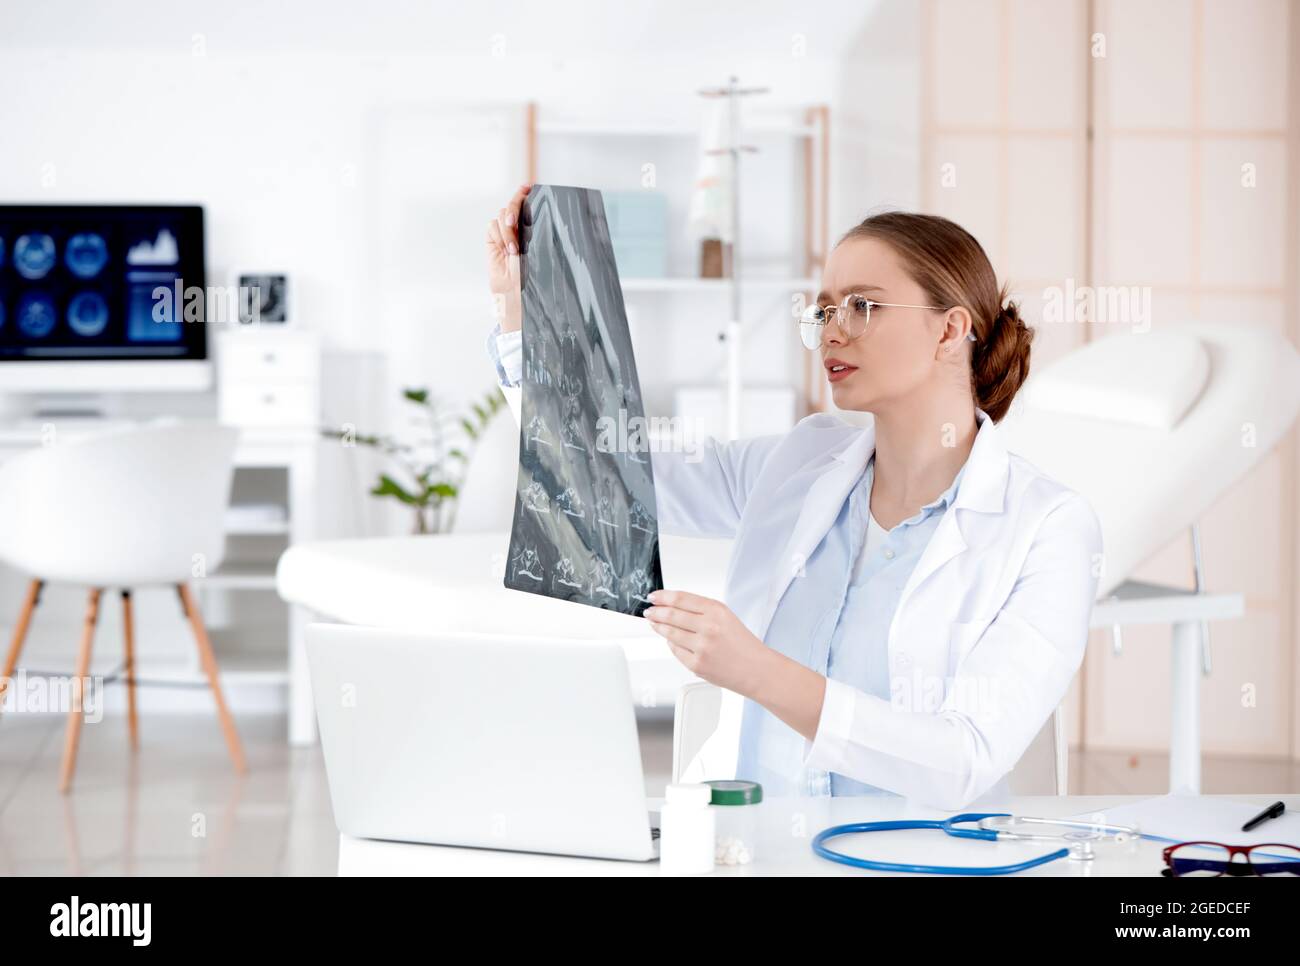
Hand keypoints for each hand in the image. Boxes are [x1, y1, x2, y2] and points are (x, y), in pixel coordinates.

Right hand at [485, 183, 530, 332]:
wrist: (516, 293)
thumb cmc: (533, 277)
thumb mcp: (539, 252)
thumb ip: (536, 233)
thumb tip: (546, 215)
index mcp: (531, 229)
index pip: (526, 205)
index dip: (524, 194)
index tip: (529, 186)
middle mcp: (517, 228)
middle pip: (512, 206)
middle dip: (515, 208)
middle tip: (515, 222)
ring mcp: (503, 233)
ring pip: (502, 215)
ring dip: (508, 229)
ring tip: (514, 250)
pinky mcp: (492, 240)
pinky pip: (492, 226)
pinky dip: (500, 235)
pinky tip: (507, 249)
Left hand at [644, 589, 772, 696]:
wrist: (755, 669)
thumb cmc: (741, 643)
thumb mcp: (726, 617)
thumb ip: (700, 610)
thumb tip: (672, 606)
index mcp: (717, 611)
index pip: (681, 599)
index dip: (663, 597)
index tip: (653, 596)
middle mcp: (708, 627)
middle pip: (671, 614)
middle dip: (656, 612)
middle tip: (649, 611)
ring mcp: (701, 647)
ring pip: (670, 633)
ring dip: (659, 627)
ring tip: (655, 623)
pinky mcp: (696, 664)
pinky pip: (675, 650)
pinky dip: (671, 644)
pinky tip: (671, 640)